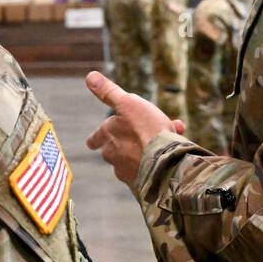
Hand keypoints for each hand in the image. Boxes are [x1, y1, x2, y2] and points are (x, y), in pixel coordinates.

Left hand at [85, 70, 182, 185]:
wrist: (165, 163)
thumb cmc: (146, 129)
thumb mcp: (128, 103)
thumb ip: (108, 91)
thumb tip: (90, 76)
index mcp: (107, 136)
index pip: (94, 140)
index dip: (96, 138)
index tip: (94, 141)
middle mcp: (112, 156)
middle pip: (114, 151)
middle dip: (130, 142)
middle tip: (147, 133)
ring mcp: (126, 173)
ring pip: (135, 159)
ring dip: (147, 150)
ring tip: (168, 140)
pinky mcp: (141, 185)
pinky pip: (147, 171)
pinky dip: (157, 163)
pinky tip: (172, 155)